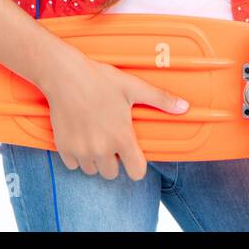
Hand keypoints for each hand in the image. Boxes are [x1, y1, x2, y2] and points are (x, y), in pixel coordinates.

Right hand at [43, 51, 189, 181]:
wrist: (65, 75)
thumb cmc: (100, 79)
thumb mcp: (133, 87)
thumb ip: (160, 99)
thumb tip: (185, 106)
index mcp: (121, 137)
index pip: (136, 172)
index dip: (137, 165)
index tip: (132, 155)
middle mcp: (101, 149)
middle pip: (112, 174)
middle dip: (114, 161)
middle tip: (110, 140)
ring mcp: (81, 150)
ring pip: (92, 170)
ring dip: (95, 160)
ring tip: (95, 137)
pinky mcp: (63, 148)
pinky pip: (73, 165)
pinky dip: (77, 156)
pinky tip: (80, 137)